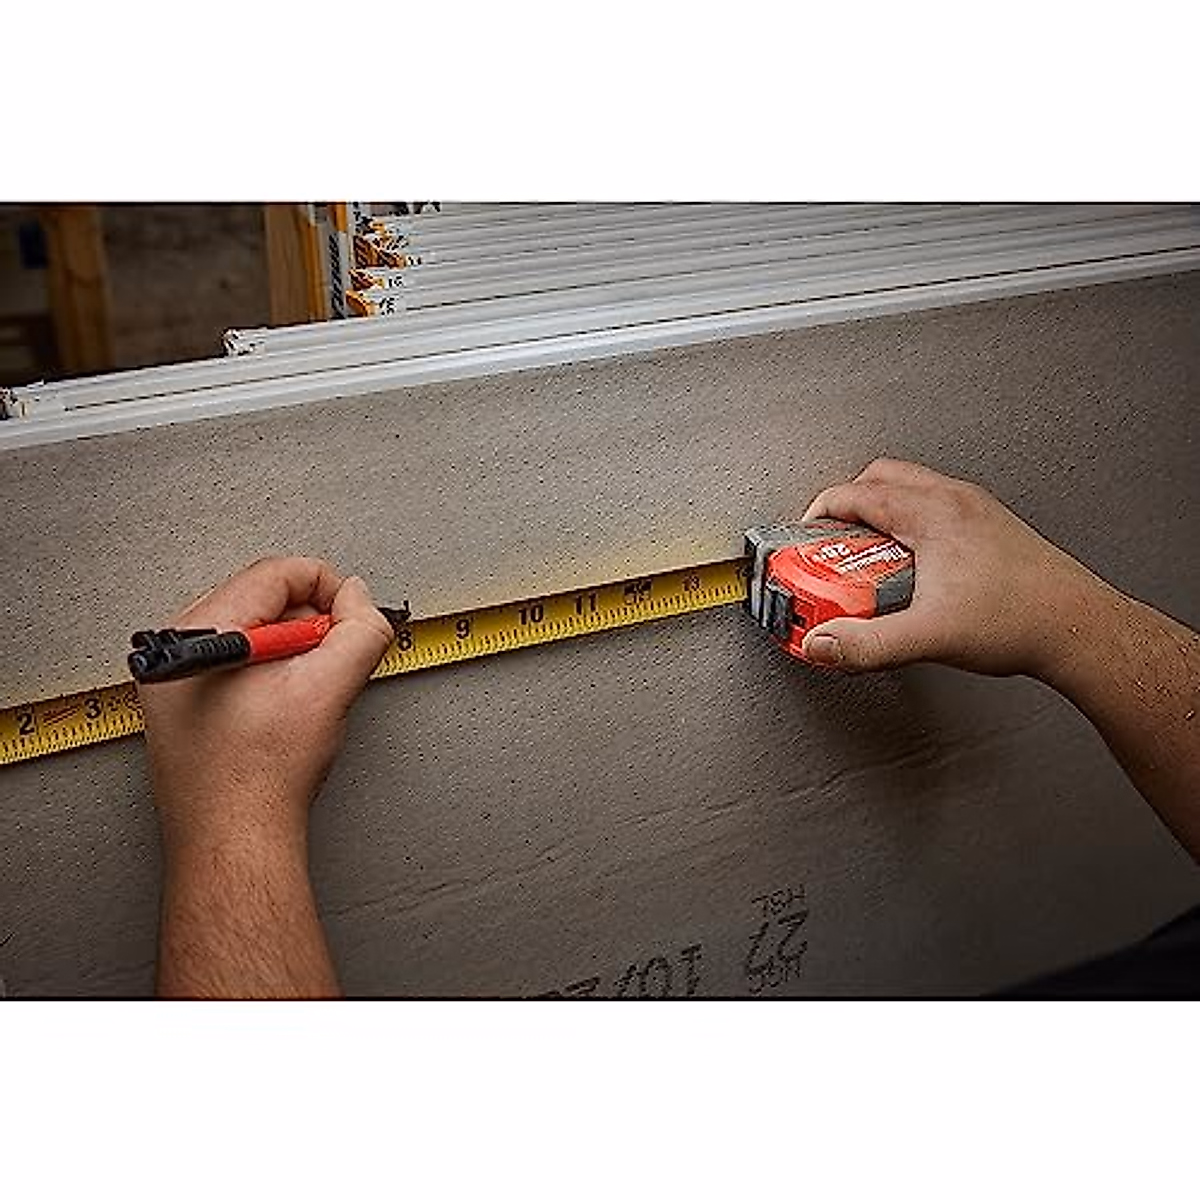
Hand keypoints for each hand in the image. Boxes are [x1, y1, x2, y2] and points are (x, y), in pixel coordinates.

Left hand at [139, 557, 394, 854]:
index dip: (330, 588)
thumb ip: (360, 628)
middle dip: (311, 624)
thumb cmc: (263, 778)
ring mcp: (178, 674)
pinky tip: (284, 711)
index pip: (278, 573)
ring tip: (306, 694)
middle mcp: (180, 645)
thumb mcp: (331, 687)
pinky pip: (240, 661)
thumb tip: (360, 599)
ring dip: (294, 652)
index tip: (354, 617)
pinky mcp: (183, 700)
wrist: (234, 839)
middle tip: (331, 664)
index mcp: (203, 629)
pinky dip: (273, 674)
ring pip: (256, 630)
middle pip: (265, 598)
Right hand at [798, 458, 1099, 676]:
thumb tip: (822, 644)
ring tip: (867, 555)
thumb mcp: (927, 636)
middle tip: (831, 544)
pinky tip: (911, 562)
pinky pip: (934, 505)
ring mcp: (975, 510)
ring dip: (879, 512)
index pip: (857, 493)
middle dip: (846, 507)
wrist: (1079, 628)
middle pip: (880, 479)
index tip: (804, 539)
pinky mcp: (990, 526)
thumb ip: (867, 644)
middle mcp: (955, 501)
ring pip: (910, 488)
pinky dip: (908, 522)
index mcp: (934, 513)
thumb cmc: (1020, 620)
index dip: (820, 513)